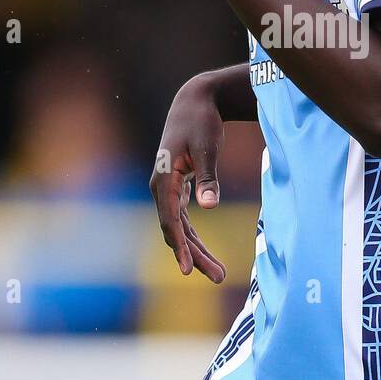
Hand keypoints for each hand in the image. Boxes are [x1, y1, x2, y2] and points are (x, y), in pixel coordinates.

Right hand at [150, 75, 226, 281]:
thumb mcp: (207, 148)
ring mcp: (168, 190)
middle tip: (218, 277)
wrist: (194, 102)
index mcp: (164, 180)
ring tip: (219, 272)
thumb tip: (210, 207)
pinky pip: (184, 220)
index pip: (170, 221)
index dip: (179, 246)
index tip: (187, 269)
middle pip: (175, 230)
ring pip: (180, 228)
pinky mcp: (178, 188)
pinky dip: (194, 236)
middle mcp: (161, 188)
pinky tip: (206, 253)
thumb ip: (209, 177)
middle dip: (195, 255)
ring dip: (197, 250)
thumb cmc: (201, 123)